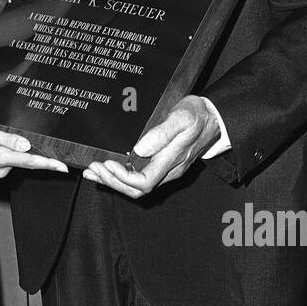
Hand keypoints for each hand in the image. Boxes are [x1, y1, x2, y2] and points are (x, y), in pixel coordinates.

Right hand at [0, 120, 67, 178]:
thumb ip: (6, 139)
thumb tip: (26, 145)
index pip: (29, 161)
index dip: (48, 163)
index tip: (63, 166)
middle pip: (26, 161)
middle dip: (40, 156)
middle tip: (52, 151)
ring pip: (17, 158)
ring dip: (20, 149)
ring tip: (3, 135)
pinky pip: (9, 159)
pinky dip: (11, 151)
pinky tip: (1, 142)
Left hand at [82, 96, 220, 198]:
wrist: (214, 118)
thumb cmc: (198, 115)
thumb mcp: (182, 118)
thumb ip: (162, 133)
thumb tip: (140, 148)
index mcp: (171, 161)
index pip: (144, 182)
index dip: (123, 178)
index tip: (108, 164)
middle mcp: (167, 170)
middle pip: (136, 190)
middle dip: (112, 182)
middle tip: (93, 168)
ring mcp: (165, 170)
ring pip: (136, 187)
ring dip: (113, 181)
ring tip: (92, 172)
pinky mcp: (161, 165)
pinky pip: (139, 179)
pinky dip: (119, 176)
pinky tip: (106, 169)